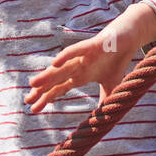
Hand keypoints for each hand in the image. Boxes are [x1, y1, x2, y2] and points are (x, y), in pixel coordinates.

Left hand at [24, 14, 144, 112]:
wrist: (128, 37)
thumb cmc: (115, 59)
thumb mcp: (110, 85)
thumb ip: (104, 99)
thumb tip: (103, 118)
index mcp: (79, 76)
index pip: (58, 89)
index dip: (46, 98)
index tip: (33, 109)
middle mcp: (77, 67)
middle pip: (55, 80)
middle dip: (40, 90)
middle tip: (27, 101)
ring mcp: (82, 56)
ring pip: (62, 67)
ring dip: (47, 75)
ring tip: (33, 84)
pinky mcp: (91, 46)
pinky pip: (76, 51)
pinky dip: (65, 56)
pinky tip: (55, 63)